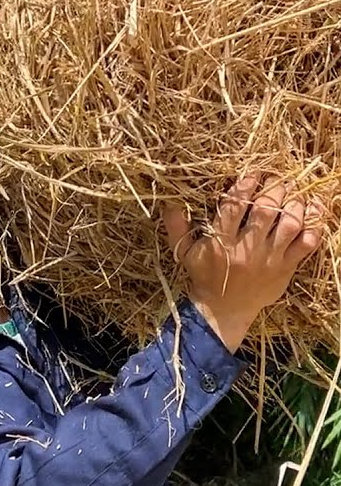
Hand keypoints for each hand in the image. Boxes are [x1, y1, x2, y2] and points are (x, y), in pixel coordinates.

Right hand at [163, 171, 325, 350]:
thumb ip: (177, 228)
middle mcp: (247, 248)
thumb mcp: (185, 254)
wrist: (223, 311)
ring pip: (290, 222)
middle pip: (266, 209)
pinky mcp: (286, 268)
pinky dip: (314, 224)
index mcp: (221, 242)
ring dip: (295, 203)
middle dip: (274, 188)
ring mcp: (270, 259)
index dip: (246, 185)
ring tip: (293, 192)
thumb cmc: (204, 278)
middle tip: (277, 178)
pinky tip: (314, 209)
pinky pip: (307, 243)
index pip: (235, 206)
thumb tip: (170, 203)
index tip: (253, 174)